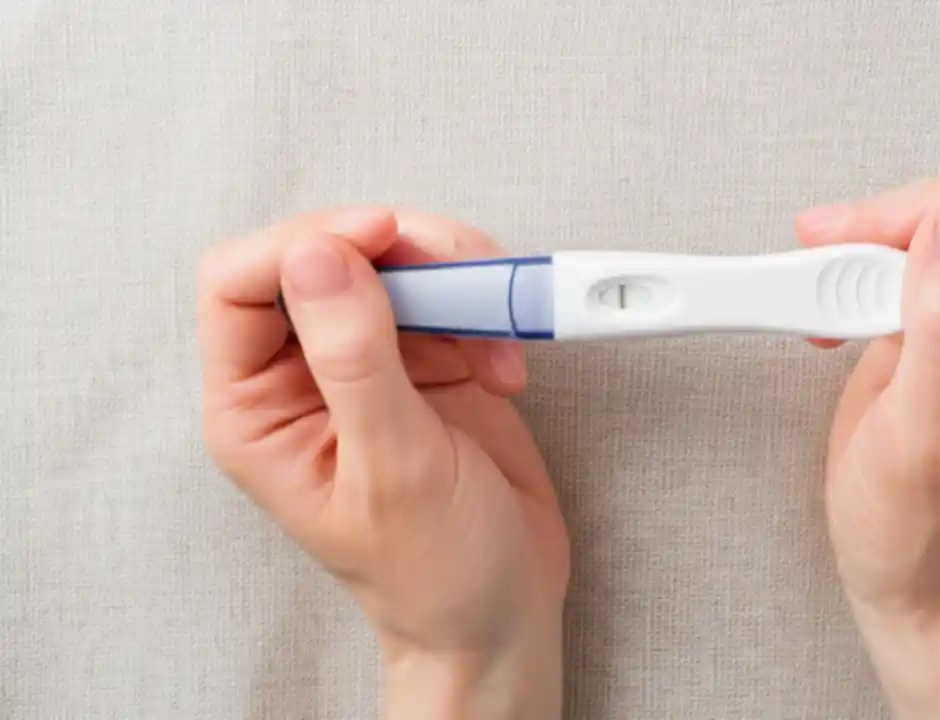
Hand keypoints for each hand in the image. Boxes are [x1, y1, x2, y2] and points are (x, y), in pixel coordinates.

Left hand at [197, 207, 568, 719]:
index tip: (384, 236)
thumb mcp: (394, 470)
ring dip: (460, 283)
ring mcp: (371, 365)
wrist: (503, 611)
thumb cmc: (435, 573)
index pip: (241, 283)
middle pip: (328, 257)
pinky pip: (452, 299)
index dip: (308, 242)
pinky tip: (508, 368)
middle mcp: (305, 377)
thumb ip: (354, 359)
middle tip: (466, 275)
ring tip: (497, 338)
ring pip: (397, 268)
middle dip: (405, 255)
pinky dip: (491, 315)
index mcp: (259, 409)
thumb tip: (319, 255)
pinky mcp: (429, 364)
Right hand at [796, 167, 939, 717]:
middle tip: (828, 260)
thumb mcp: (928, 441)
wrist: (914, 582)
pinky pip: (923, 257)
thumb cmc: (927, 539)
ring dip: (875, 244)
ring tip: (825, 296)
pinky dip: (866, 269)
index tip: (868, 242)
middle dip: (900, 222)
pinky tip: (834, 307)